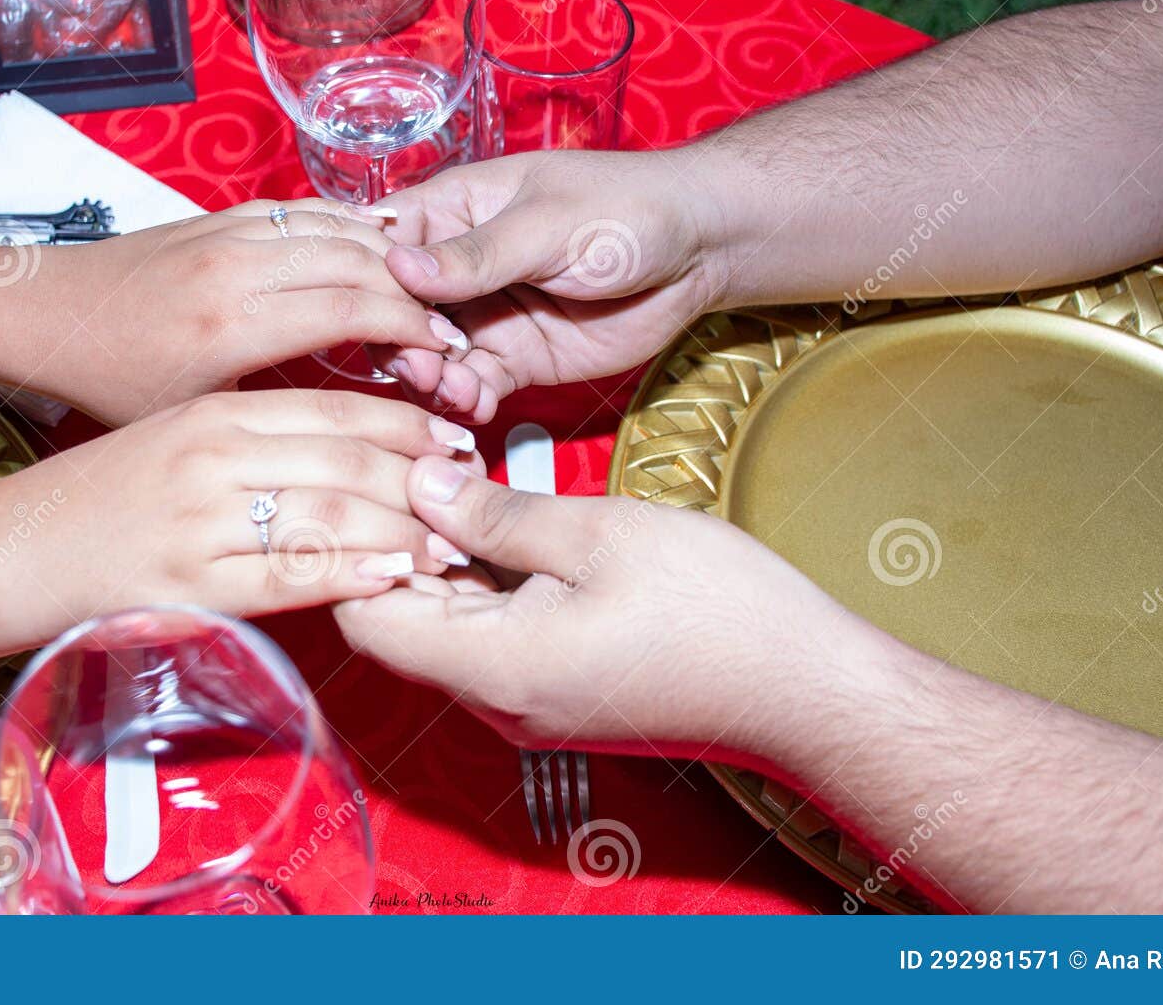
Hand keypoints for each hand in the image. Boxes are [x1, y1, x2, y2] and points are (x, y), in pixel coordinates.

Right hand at [0, 390, 484, 646]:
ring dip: (406, 530)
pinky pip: (293, 577)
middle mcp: (214, 455)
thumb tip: (344, 444)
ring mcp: (203, 520)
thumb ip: (256, 430)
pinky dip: (353, 576)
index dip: (408, 422)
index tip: (452, 439)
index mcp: (216, 411)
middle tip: (469, 492)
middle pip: (351, 457)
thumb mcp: (176, 434)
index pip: (338, 407)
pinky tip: (394, 576)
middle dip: (424, 476)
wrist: (9, 548)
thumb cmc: (98, 492)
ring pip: (334, 515)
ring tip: (450, 544)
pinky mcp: (192, 584)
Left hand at [27, 199, 464, 424]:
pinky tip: (378, 237)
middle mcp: (237, 267)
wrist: (45, 315)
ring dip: (388, 253)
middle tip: (445, 322)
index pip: (353, 308)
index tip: (443, 348)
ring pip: (335, 227)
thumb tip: (347, 424)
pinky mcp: (220, 216)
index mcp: (232, 323)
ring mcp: (228, 232)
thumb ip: (272, 406)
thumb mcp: (193, 413)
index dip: (410, 326)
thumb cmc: (110, 379)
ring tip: (425, 284)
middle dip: (413, 291)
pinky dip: (348, 222)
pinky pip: (302, 209)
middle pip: (357, 261)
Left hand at [333, 456, 889, 759]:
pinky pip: (490, 637)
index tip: (379, 474)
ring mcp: (527, 705)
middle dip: (399, 539)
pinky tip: (507, 523)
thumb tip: (421, 483)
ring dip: (445, 556)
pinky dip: (484, 581)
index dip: (359, 543)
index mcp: (495, 667)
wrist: (803, 688)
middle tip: (424, 458)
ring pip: (445, 625)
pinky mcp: (557, 694)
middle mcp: (497, 702)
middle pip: (399, 622)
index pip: (365, 617)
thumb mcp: (601, 534)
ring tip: (465, 479)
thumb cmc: (718, 611)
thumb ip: (498, 512)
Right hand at [374, 150, 729, 420]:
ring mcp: (484, 317)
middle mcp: (456, 268)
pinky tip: (473, 405)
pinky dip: (465, 401)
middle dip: (397, 339)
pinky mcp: (515, 359)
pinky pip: (473, 386)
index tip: (366, 309)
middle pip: (395, 310)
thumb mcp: (546, 225)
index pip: (380, 242)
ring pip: (429, 356)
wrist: (698, 251)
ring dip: (428, 377)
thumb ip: (476, 255)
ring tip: (448, 387)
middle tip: (419, 362)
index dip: (364, 278)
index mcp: (451, 211)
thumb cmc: (625, 209)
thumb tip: (398, 267)